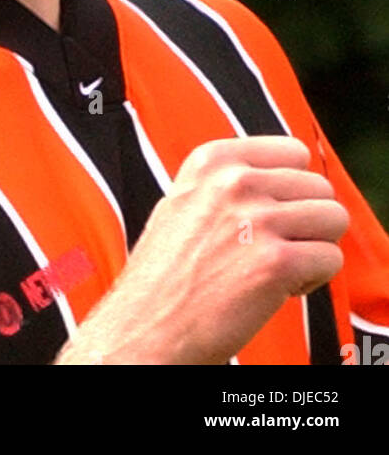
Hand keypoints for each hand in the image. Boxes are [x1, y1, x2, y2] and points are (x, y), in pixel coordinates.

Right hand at [54, 135, 347, 364]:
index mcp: (212, 160)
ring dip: (313, 247)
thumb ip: (227, 181)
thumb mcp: (185, 199)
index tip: (267, 215)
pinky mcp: (276, 263)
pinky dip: (313, 280)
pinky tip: (277, 290)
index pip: (293, 152)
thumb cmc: (166, 272)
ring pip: (333, 218)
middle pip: (318, 187)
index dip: (290, 189)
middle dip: (305, 222)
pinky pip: (331, 258)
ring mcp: (257, 219)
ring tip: (277, 267)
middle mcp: (235, 181)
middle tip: (270, 249)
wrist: (146, 326)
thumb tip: (280, 176)